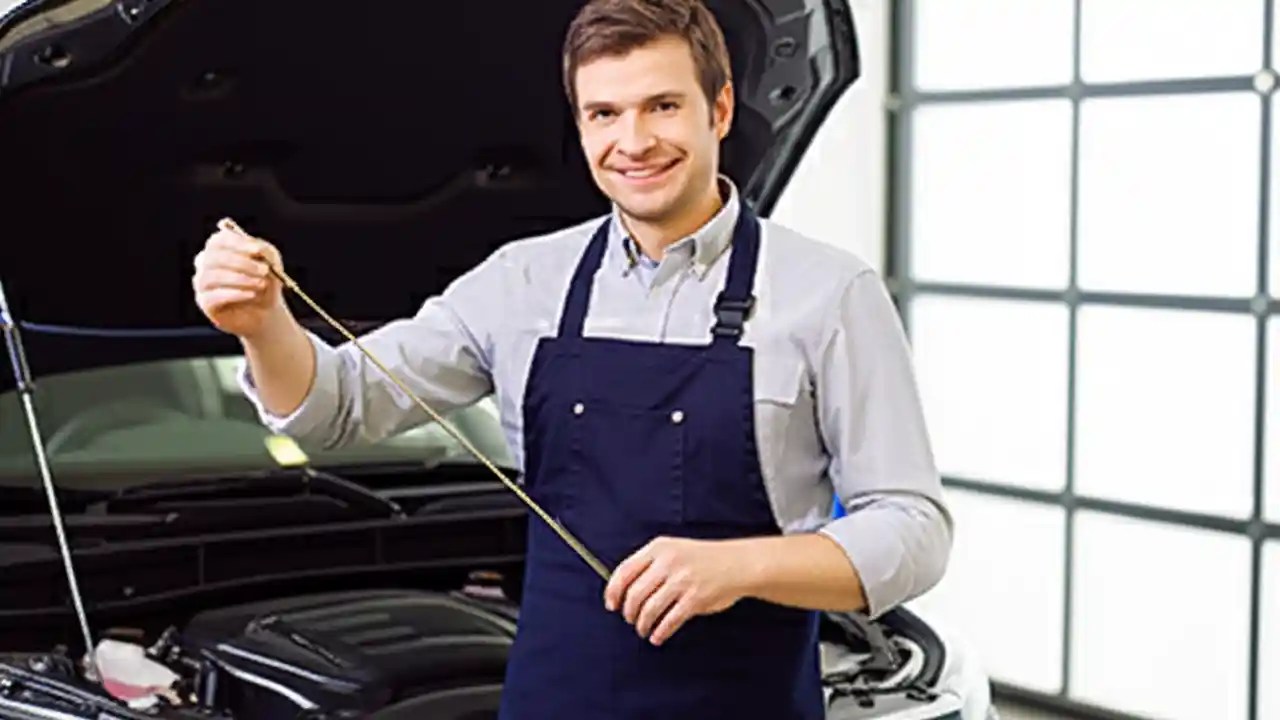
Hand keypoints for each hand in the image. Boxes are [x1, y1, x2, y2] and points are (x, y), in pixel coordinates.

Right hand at [193, 218, 288, 337]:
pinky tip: (251, 294)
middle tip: (264, 269)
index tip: (257, 250)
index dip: (237, 243)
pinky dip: (235, 294)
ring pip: (213, 277)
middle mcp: (205, 263)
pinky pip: (214, 296)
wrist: (264, 311)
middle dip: (242, 263)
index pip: (219, 241)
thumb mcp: (271, 264)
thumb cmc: (265, 282)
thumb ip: (266, 252)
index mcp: (219, 249)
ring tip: (261, 284)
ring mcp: (202, 283)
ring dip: (241, 279)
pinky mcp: (205, 303)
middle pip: (214, 257)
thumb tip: (259, 248)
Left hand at [603, 536, 752, 645]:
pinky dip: (660, 632)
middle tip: (630, 620)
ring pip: (649, 609)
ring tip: (643, 630)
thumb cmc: (702, 559)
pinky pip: (669, 621)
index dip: (613, 591)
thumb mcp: (673, 549)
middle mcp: (668, 563)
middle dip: (628, 613)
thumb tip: (623, 590)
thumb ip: (650, 564)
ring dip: (642, 625)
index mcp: (658, 548)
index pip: (624, 571)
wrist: (737, 563)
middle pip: (634, 594)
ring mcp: (682, 581)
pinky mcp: (695, 599)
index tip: (611, 605)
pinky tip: (657, 636)